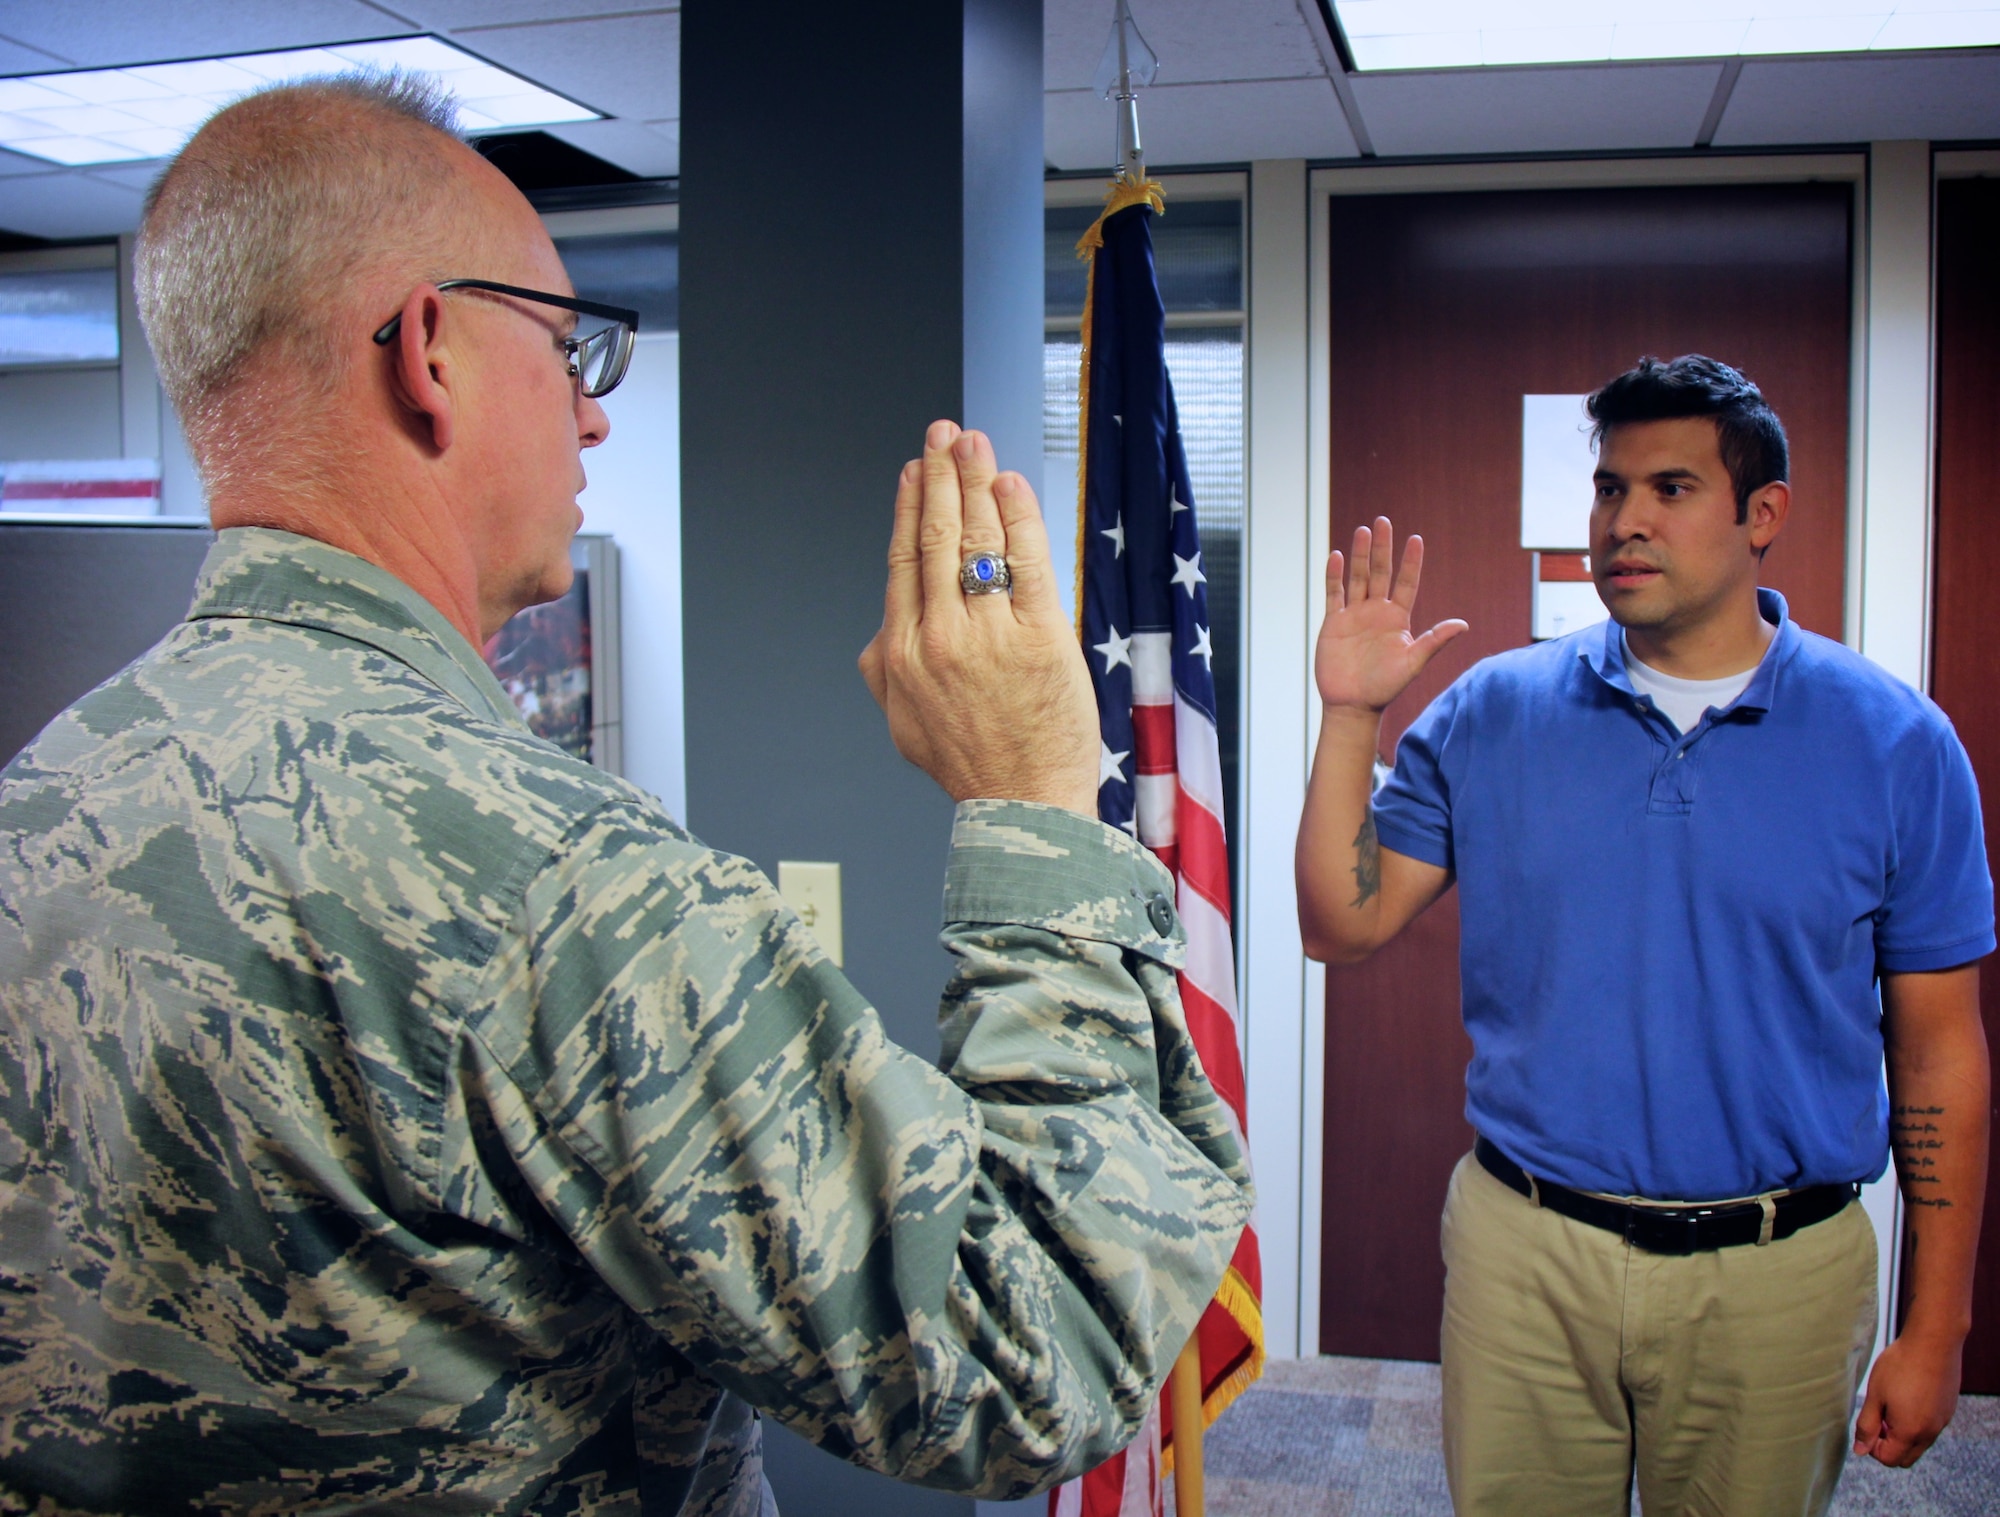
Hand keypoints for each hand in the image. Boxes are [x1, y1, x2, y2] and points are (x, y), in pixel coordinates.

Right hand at [858, 421, 1098, 814]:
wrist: (1025, 806)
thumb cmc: (971, 765)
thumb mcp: (902, 722)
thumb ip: (886, 669)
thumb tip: (886, 625)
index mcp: (900, 654)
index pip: (904, 560)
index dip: (909, 508)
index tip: (914, 471)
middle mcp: (939, 639)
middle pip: (938, 537)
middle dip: (940, 475)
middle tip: (943, 434)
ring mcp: (990, 636)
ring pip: (979, 539)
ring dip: (975, 480)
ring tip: (975, 443)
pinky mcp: (1041, 638)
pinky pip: (1028, 561)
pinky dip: (1018, 516)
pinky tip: (1011, 485)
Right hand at [1315, 517, 1466, 712]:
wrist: (1353, 705)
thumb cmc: (1386, 687)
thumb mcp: (1413, 662)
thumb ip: (1435, 640)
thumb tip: (1463, 624)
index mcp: (1398, 618)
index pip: (1406, 583)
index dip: (1411, 562)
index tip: (1415, 539)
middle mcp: (1376, 611)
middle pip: (1380, 572)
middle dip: (1381, 547)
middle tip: (1382, 521)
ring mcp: (1354, 615)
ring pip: (1357, 577)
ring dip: (1358, 555)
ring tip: (1362, 531)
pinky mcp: (1333, 622)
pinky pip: (1333, 594)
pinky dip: (1334, 575)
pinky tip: (1335, 556)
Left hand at [1852, 1330, 1963, 1466]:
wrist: (1933, 1344)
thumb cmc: (1900, 1367)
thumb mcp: (1875, 1395)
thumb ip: (1867, 1425)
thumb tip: (1860, 1450)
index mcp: (1910, 1432)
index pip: (1888, 1459)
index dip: (1872, 1446)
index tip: (1868, 1423)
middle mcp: (1930, 1433)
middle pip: (1905, 1457)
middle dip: (1888, 1444)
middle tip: (1879, 1417)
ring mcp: (1942, 1422)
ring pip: (1919, 1444)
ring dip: (1902, 1434)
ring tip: (1891, 1404)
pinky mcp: (1948, 1411)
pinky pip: (1930, 1429)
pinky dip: (1916, 1423)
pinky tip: (1907, 1397)